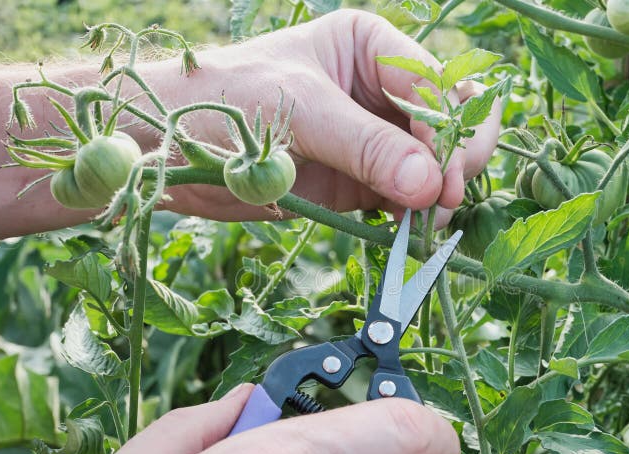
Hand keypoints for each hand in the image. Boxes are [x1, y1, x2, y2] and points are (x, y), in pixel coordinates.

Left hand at [156, 9, 500, 226]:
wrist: (173, 145)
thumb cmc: (226, 100)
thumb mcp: (301, 111)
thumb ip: (367, 147)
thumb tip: (430, 186)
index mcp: (371, 48)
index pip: (435, 86)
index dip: (448, 130)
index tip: (444, 178)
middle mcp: (379, 90)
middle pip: (447, 123)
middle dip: (455, 159)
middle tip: (446, 201)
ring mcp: (373, 138)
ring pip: (433, 164)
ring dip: (440, 193)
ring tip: (429, 223)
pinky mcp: (360, 180)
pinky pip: (405, 197)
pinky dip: (415, 214)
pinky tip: (411, 230)